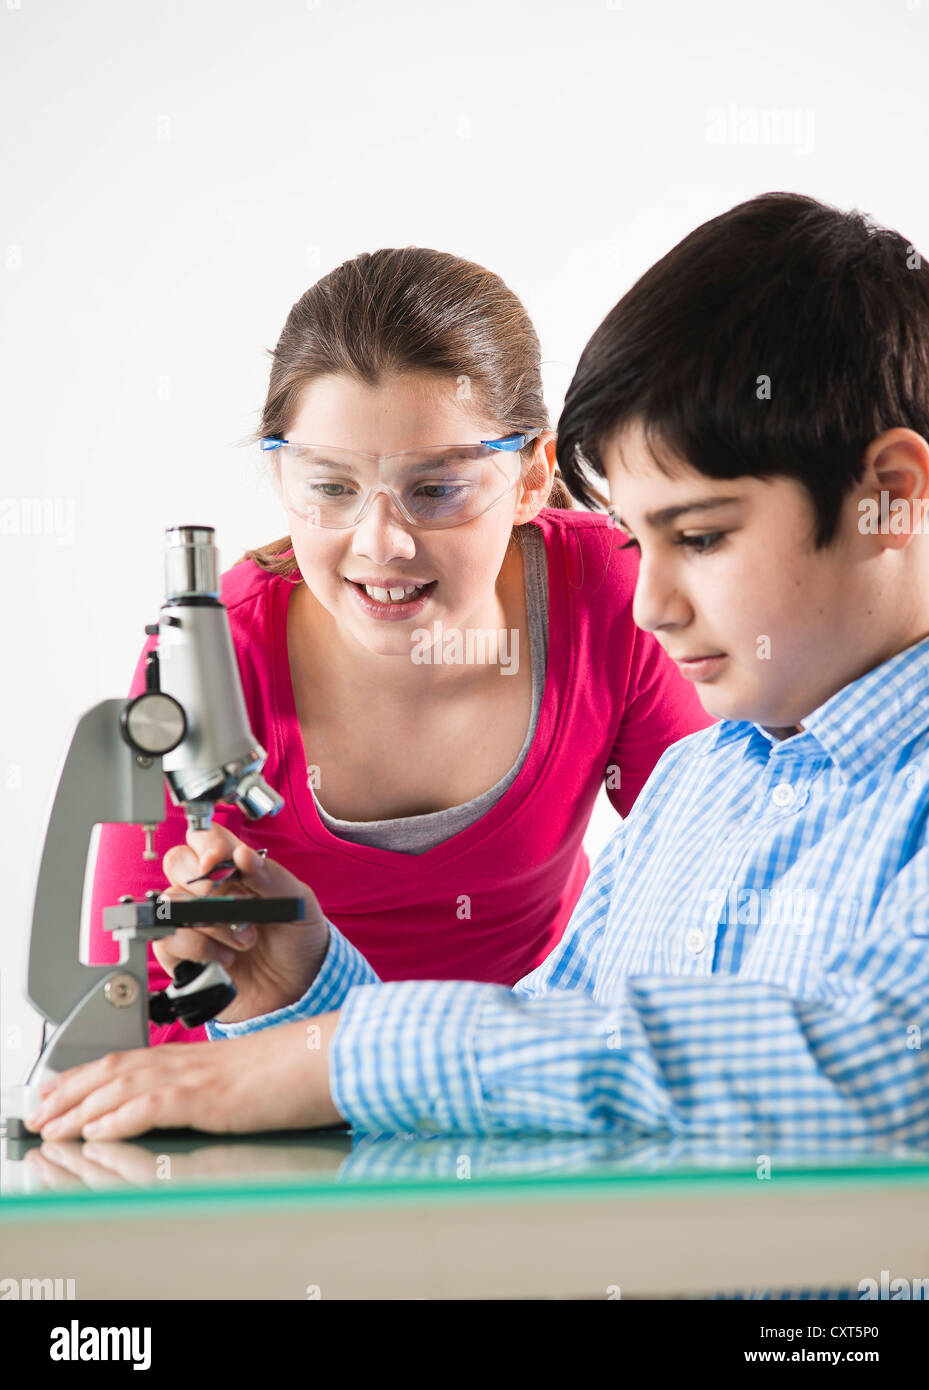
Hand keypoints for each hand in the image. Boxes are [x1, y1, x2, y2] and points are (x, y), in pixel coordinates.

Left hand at [24, 1015, 343, 1140]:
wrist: (333, 1056)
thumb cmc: (302, 1068)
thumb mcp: (248, 1079)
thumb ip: (217, 1090)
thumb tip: (197, 1107)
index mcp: (197, 1058)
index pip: (128, 1060)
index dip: (87, 1075)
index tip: (58, 1090)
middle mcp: (190, 1061)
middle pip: (114, 1070)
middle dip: (69, 1092)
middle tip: (38, 1111)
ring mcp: (199, 1077)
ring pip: (123, 1087)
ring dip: (80, 1108)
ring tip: (52, 1126)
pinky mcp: (211, 1097)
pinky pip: (153, 1106)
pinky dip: (118, 1118)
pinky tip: (97, 1130)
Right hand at [155, 825, 329, 1023]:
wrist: (297, 991)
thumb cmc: (298, 942)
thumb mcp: (298, 904)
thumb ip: (271, 877)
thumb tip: (243, 854)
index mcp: (236, 870)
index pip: (205, 838)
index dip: (206, 844)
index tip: (218, 860)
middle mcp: (208, 891)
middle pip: (178, 862)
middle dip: (206, 883)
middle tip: (240, 905)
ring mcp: (192, 922)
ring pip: (174, 901)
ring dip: (214, 922)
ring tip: (246, 939)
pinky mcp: (181, 955)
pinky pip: (168, 938)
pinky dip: (198, 947)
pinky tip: (225, 958)